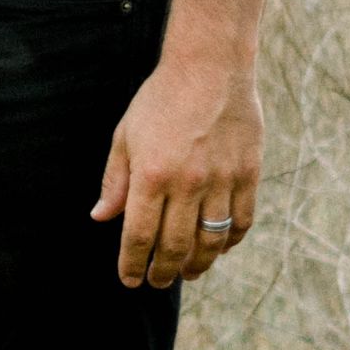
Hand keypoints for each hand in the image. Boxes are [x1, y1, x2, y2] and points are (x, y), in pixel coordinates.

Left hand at [94, 48, 261, 288]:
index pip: (139, 236)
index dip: (132, 265)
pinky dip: (229, 242)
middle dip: (162, 272)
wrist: (210, 67)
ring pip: (211, 242)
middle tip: (157, 282)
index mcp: (151, 175)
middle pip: (175, 247)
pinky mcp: (248, 175)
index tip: (129, 280)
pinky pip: (241, 222)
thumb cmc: (160, 99)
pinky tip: (218, 248)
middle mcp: (187, 184)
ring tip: (187, 273)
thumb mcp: (126, 136)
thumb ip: (115, 181)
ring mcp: (221, 181)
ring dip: (197, 265)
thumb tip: (101, 218)